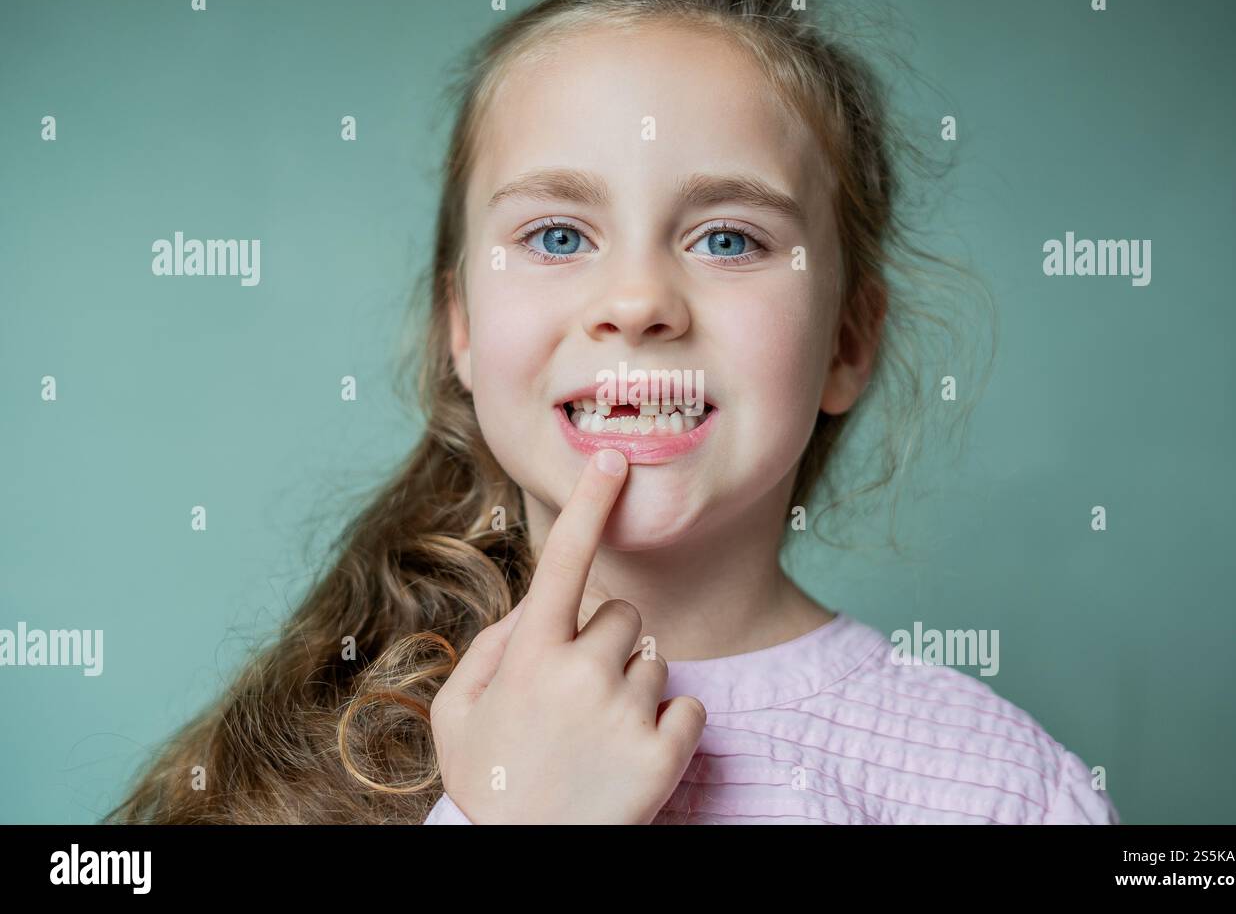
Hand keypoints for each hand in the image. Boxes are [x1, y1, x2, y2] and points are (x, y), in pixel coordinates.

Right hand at [429, 448, 706, 822]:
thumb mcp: (456, 711)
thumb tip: (534, 605)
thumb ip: (490, 645)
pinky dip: (671, 726)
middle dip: (607, 642)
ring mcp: (626, 713)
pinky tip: (632, 755)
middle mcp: (581, 673)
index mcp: (528, 655)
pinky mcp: (665, 755)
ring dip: (635, 686)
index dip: (589, 502)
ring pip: (657, 659)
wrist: (518, 865)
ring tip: (597, 736)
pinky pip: (690, 707)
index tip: (613, 457)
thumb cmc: (486, 781)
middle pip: (624, 615)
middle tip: (578, 697)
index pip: (563, 559)